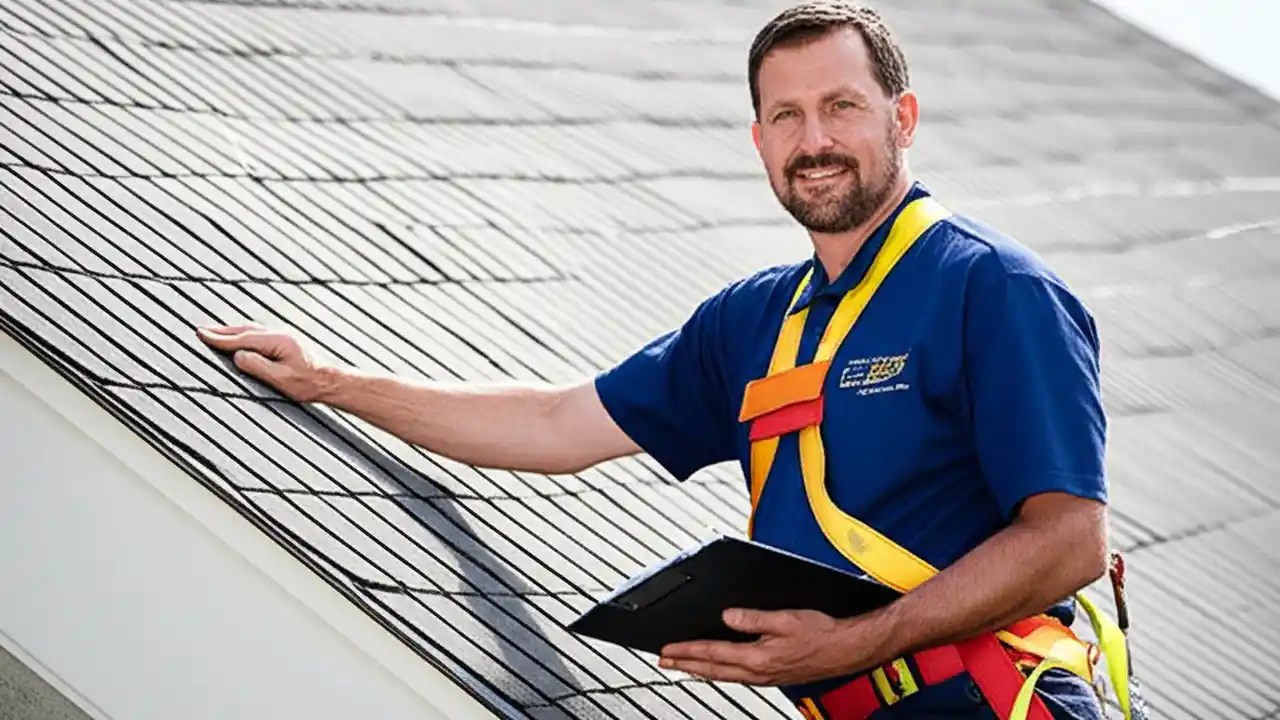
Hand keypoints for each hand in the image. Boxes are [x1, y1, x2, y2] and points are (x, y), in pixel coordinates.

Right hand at [196, 323, 329, 402]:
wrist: (330, 382)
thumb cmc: (308, 383)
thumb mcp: (280, 379)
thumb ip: (257, 366)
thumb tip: (237, 355)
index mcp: (278, 341)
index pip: (242, 338)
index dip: (220, 337)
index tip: (201, 335)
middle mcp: (280, 334)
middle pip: (245, 330)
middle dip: (222, 331)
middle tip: (201, 332)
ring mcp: (283, 337)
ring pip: (252, 330)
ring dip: (232, 331)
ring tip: (215, 334)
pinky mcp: (285, 342)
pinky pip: (258, 334)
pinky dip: (244, 334)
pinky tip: (239, 339)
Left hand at [658, 608, 893, 686]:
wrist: (846, 650)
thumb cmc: (821, 634)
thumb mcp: (785, 619)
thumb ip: (753, 619)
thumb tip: (727, 616)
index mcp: (757, 658)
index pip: (712, 654)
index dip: (686, 651)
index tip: (667, 650)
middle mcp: (758, 672)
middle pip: (712, 670)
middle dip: (685, 664)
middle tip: (664, 661)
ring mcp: (764, 677)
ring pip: (723, 675)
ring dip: (700, 669)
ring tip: (683, 665)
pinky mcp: (772, 676)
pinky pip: (737, 676)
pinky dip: (720, 672)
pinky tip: (717, 668)